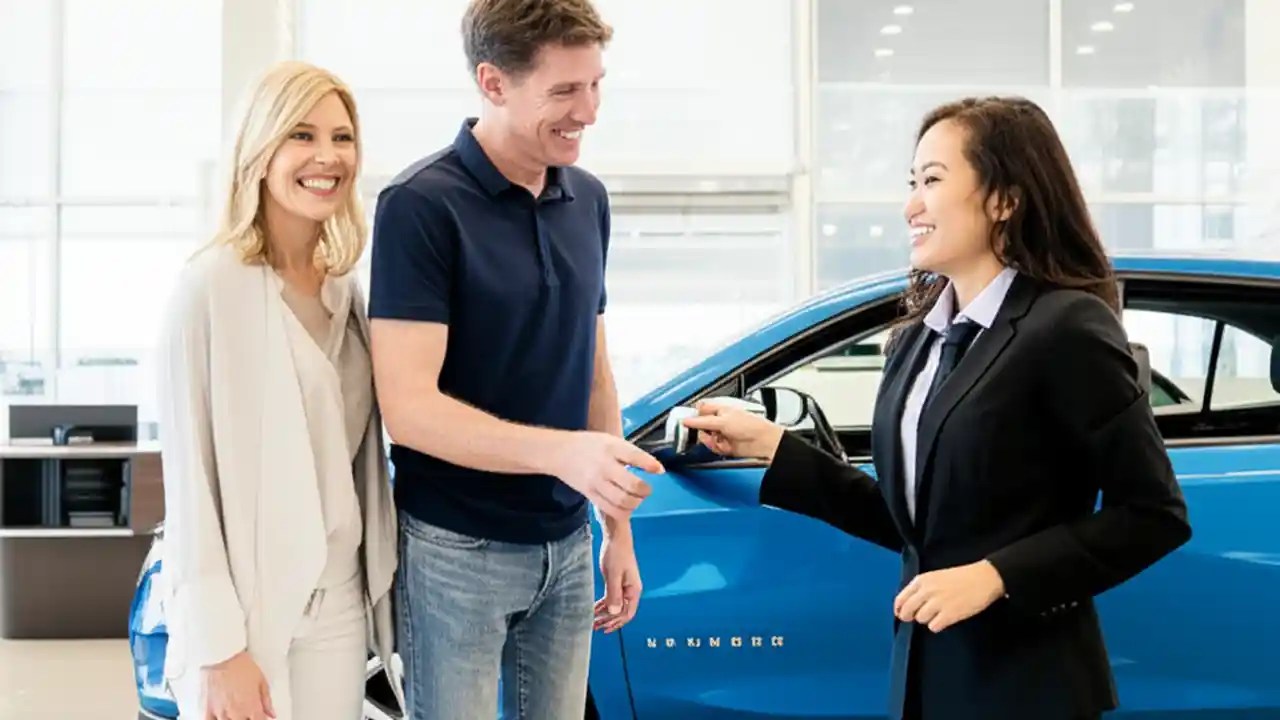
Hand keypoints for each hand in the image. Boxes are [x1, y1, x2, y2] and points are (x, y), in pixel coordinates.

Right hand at [203, 650, 274, 719]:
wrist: (221, 656)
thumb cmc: (240, 665)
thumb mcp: (261, 680)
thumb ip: (267, 700)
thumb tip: (271, 713)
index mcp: (252, 707)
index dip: (262, 719)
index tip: (262, 716)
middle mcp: (236, 713)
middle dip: (247, 718)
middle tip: (249, 713)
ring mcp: (221, 713)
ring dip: (234, 719)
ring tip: (237, 713)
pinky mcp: (207, 710)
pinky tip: (221, 717)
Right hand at [548, 431, 662, 522]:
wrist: (560, 452)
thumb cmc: (591, 445)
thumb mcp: (612, 441)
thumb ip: (631, 454)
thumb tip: (656, 468)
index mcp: (611, 447)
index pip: (635, 457)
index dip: (650, 465)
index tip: (660, 471)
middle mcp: (604, 465)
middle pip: (631, 484)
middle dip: (645, 490)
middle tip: (647, 489)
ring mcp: (596, 482)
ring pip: (622, 501)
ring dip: (635, 503)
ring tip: (637, 498)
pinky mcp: (590, 494)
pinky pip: (610, 509)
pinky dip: (623, 511)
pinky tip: (626, 506)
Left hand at [594, 528, 641, 632]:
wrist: (615, 537)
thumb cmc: (616, 553)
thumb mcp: (613, 575)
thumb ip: (614, 594)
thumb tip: (614, 612)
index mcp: (633, 590)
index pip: (628, 613)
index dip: (616, 623)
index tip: (604, 628)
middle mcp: (631, 590)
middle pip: (621, 611)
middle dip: (609, 620)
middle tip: (595, 627)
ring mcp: (624, 586)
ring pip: (615, 605)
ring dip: (605, 614)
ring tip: (593, 621)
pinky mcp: (617, 581)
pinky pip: (612, 597)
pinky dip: (604, 604)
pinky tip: (595, 608)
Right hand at [680, 400, 784, 460]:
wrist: (762, 442)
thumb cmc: (749, 425)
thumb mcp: (721, 420)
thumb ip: (702, 421)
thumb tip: (686, 420)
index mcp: (719, 408)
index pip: (700, 410)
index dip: (693, 415)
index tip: (686, 421)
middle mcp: (718, 420)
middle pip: (699, 425)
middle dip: (699, 430)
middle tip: (702, 432)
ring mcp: (721, 433)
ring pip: (704, 438)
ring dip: (708, 440)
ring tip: (716, 439)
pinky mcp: (723, 445)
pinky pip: (711, 447)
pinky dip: (714, 447)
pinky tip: (721, 445)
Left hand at [893, 560, 1005, 632]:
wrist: (984, 578)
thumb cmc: (961, 577)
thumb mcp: (936, 577)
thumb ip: (922, 588)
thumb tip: (909, 604)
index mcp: (922, 580)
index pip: (900, 599)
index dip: (899, 609)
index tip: (901, 614)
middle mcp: (927, 591)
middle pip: (907, 611)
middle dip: (909, 617)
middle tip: (916, 618)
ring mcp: (938, 603)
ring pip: (920, 619)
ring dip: (927, 620)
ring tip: (937, 614)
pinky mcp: (949, 614)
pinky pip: (933, 627)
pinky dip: (937, 626)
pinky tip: (944, 619)